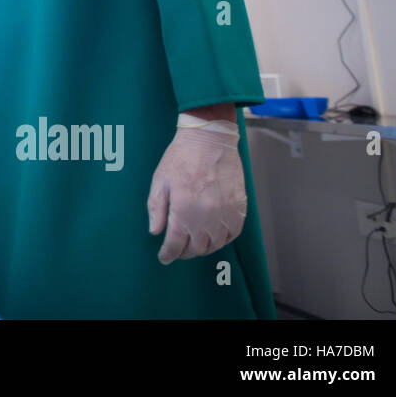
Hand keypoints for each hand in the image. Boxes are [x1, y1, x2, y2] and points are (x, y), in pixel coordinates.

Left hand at [147, 125, 246, 263]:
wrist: (210, 139)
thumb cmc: (181, 157)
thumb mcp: (160, 181)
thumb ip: (156, 209)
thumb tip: (156, 232)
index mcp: (184, 211)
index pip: (176, 244)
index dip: (168, 254)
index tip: (164, 257)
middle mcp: (207, 217)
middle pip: (196, 248)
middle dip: (184, 252)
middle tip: (177, 250)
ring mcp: (226, 214)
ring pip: (215, 245)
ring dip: (203, 248)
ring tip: (193, 244)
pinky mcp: (239, 208)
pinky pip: (233, 234)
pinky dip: (222, 240)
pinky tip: (213, 237)